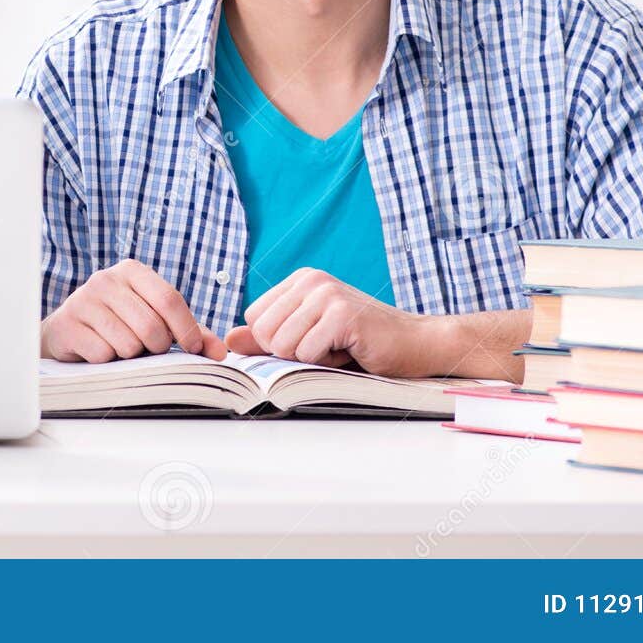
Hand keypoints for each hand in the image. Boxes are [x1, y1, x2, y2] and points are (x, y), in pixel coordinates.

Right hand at [41, 259, 227, 362]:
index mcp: (132, 271)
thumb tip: (220, 352)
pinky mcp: (67, 325)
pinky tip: (99, 350)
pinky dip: (107, 362)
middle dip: (156, 348)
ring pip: (127, 344)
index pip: (169, 299)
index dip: (187, 329)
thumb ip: (188, 331)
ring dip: (130, 356)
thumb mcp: (153, 318)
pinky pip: (102, 355)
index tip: (194, 349)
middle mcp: (106, 279)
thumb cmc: (118, 322)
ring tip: (120, 347)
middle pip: (151, 326)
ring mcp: (83, 301)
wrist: (67, 329)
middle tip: (147, 349)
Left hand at [223, 268, 442, 376]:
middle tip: (327, 346)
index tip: (311, 339)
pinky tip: (351, 349)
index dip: (277, 342)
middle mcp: (311, 280)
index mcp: (299, 280)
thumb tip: (228, 340)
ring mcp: (327, 294)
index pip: (254, 319)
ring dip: (310, 359)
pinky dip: (328, 362)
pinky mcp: (342, 314)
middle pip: (264, 333)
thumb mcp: (306, 338)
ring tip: (339, 347)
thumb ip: (267, 338)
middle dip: (292, 353)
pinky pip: (308, 352)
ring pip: (283, 345)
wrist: (414, 343)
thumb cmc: (360, 344)